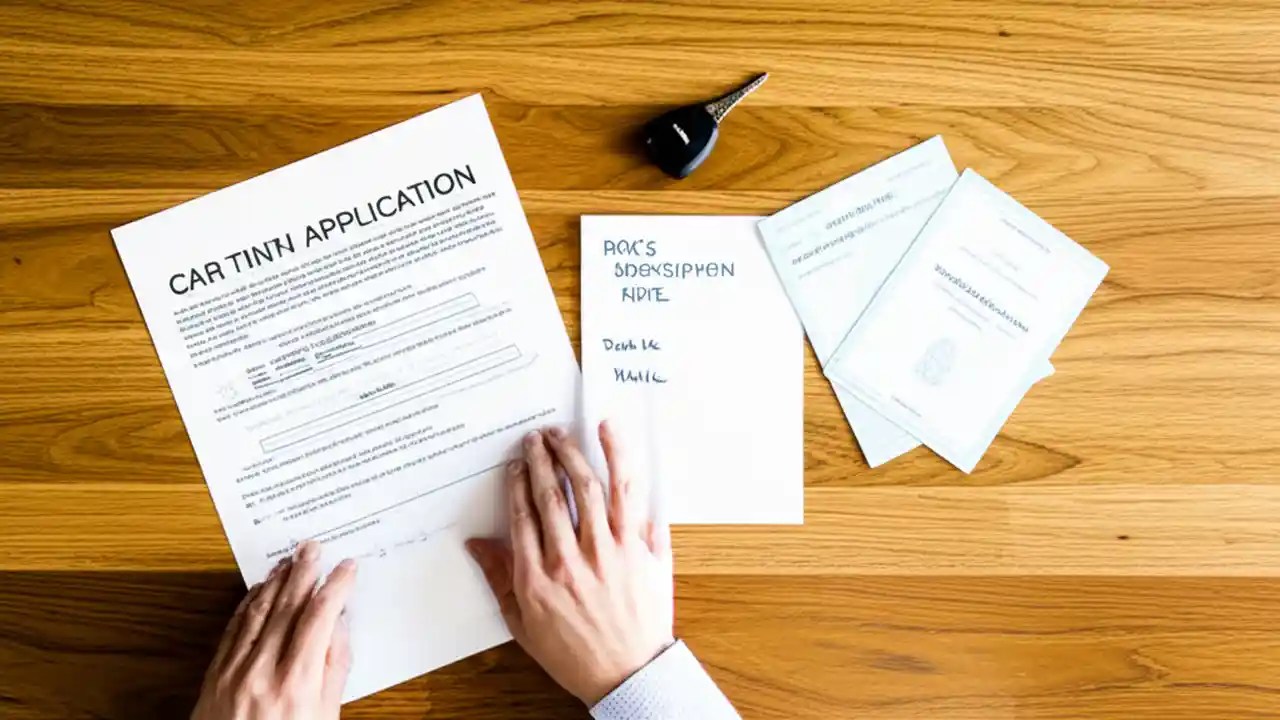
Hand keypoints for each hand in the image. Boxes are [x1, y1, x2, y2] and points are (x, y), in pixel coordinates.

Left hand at [191, 541, 356, 719]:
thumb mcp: (325, 718)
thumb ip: (332, 671)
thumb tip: (337, 628)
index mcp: (298, 683)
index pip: (319, 618)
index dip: (335, 587)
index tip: (347, 569)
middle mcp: (264, 672)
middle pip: (287, 607)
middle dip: (303, 572)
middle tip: (313, 547)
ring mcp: (235, 672)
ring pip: (257, 613)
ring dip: (274, 582)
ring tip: (288, 561)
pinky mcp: (214, 678)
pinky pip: (232, 631)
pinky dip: (246, 606)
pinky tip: (257, 592)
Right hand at [468, 421, 674, 705]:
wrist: (628, 675)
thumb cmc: (577, 655)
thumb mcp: (524, 625)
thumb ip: (500, 580)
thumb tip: (477, 544)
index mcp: (540, 579)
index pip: (524, 516)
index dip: (518, 484)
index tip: (516, 464)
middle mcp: (574, 560)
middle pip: (553, 496)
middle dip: (542, 460)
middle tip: (536, 439)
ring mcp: (612, 552)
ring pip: (591, 488)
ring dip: (574, 454)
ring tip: (563, 434)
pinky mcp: (643, 549)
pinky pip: (633, 498)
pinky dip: (623, 463)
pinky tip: (613, 438)